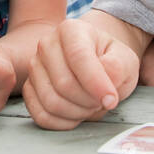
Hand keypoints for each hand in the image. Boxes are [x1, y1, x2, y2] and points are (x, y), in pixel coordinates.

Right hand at [24, 18, 139, 129]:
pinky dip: (63, 123)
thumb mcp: (125, 60)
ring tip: (91, 106)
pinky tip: (77, 116)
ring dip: (77, 113)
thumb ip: (118, 68)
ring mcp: (34, 66)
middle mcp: (47, 44)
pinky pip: (41, 115)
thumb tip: (104, 89)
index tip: (112, 100)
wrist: (96, 64)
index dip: (95, 83)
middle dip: (88, 101)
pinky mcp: (29, 88)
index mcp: (71, 30)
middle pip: (64, 83)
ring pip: (51, 101)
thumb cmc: (110, 60)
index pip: (78, 57)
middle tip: (103, 101)